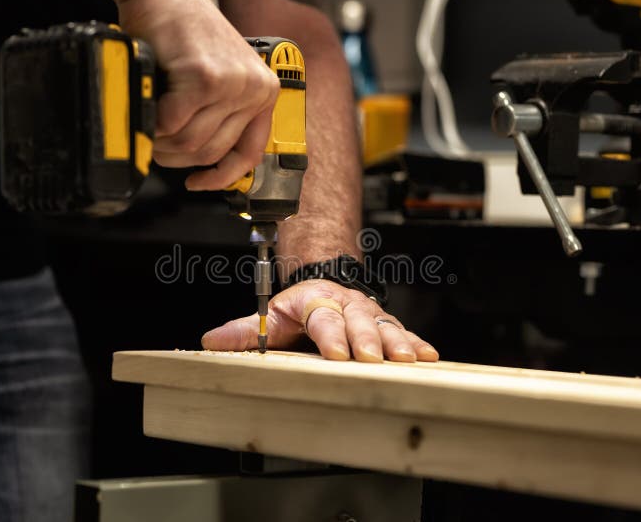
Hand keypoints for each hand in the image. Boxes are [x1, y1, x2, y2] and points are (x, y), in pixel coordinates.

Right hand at [107, 0, 279, 189]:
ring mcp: (232, 84)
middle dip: (178, 157)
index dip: (222, 177)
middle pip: (212, 152)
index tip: (199, 183)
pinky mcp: (204, 79)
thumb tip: (205, 163)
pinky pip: (172, 125)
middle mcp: (254, 89)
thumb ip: (222, 115)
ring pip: (191, 143)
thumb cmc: (184, 33)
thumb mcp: (219, 77)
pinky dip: (152, 124)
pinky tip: (147, 112)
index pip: (249, 153)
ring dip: (162, 143)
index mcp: (264, 92)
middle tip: (157, 144)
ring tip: (150, 128)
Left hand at [202, 280, 438, 361]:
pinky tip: (429, 356)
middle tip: (372, 358)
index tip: (336, 352)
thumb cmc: (299, 306)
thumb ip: (247, 331)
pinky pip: (402, 330)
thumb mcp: (271, 316)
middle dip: (367, 339)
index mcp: (315, 302)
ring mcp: (367, 313)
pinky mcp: (384, 323)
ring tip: (408, 359)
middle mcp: (345, 305)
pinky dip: (416, 342)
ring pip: (384, 324)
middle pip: (357, 321)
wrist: (326, 281)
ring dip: (396, 342)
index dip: (330, 335)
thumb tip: (211, 341)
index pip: (323, 318)